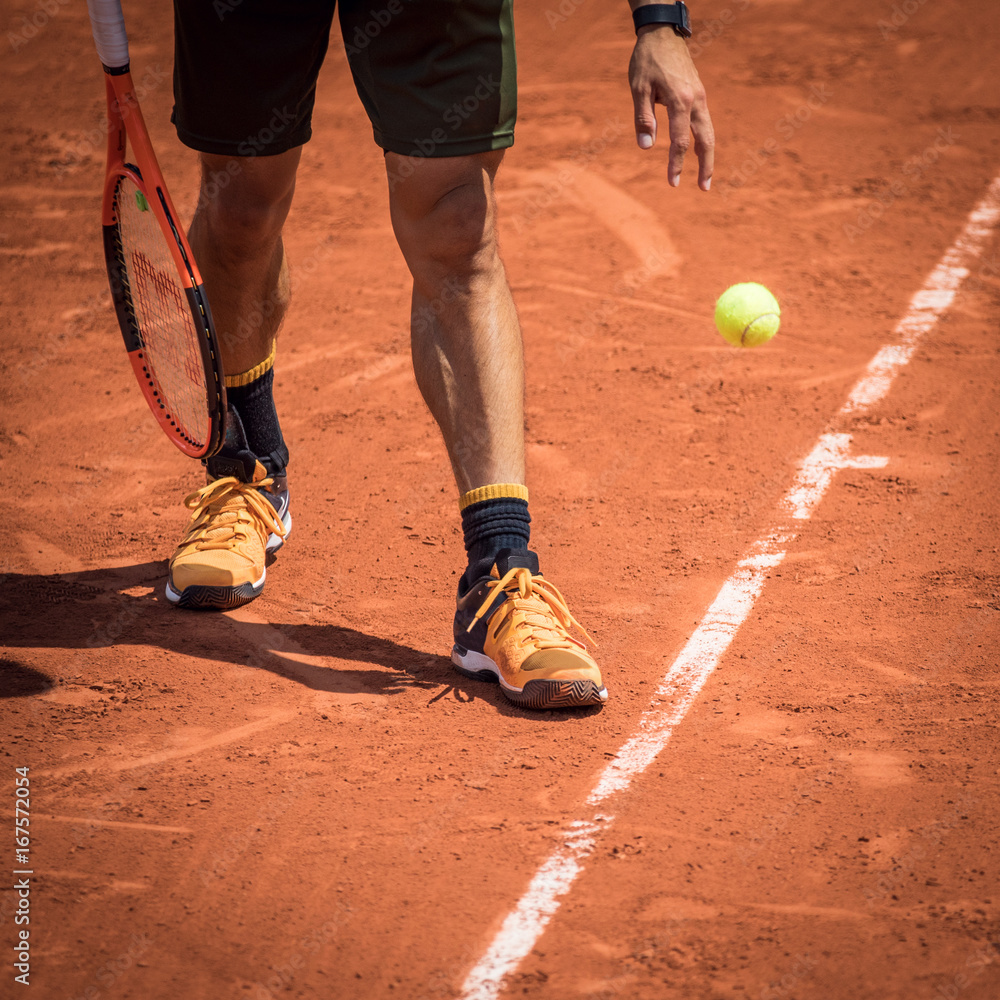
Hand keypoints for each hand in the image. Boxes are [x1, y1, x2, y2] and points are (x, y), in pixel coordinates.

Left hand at [629, 26, 713, 189]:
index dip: (676, 164)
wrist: (662, 33)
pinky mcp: (698, 95)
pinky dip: (704, 140)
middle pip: (706, 140)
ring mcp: (700, 97)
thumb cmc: (647, 60)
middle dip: (706, 166)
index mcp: (680, 101)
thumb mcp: (638, 88)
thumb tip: (646, 147)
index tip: (672, 182)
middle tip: (704, 189)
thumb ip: (643, 118)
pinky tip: (698, 152)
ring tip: (705, 177)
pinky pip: (704, 123)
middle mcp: (695, 100)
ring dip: (708, 155)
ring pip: (709, 132)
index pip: (679, 141)